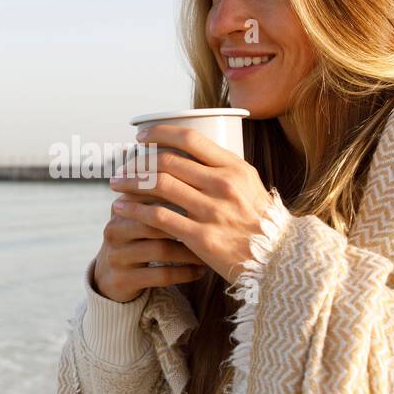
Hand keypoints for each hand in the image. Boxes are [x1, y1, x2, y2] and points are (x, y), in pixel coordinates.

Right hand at [92, 189, 207, 302]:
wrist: (113, 276)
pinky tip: (200, 271)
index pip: (151, 192)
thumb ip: (163, 193)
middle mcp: (115, 228)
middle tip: (214, 226)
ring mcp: (116, 255)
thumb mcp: (144, 215)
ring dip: (190, 251)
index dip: (181, 195)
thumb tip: (200, 169)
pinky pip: (161, 274)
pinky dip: (185, 272)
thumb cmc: (140, 239)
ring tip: (209, 252)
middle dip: (188, 224)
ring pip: (160, 249)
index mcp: (121, 206)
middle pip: (155, 220)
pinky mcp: (122, 279)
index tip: (209, 200)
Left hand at [108, 124, 276, 283]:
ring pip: (160, 186)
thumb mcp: (249, 184)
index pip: (190, 139)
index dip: (160, 133)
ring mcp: (212, 211)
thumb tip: (187, 150)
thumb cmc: (258, 221)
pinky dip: (136, 210)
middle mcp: (223, 185)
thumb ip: (221, 167)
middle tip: (122, 166)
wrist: (277, 261)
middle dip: (138, 162)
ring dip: (132, 183)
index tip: (140, 137)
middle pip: (169, 162)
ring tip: (116, 185)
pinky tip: (123, 209)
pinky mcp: (201, 237)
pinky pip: (160, 217)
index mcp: (235, 168)